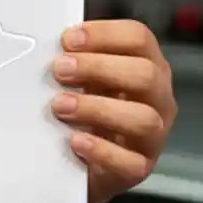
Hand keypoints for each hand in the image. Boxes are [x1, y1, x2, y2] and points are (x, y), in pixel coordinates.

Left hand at [50, 20, 176, 202]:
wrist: (80, 159)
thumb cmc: (84, 107)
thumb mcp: (83, 77)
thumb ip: (74, 59)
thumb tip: (45, 42)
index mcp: (146, 65)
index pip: (139, 38)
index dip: (104, 34)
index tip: (68, 39)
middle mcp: (157, 98)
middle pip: (146, 75)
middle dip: (99, 68)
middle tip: (59, 70)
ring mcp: (153, 135)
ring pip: (143, 119)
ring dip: (98, 108)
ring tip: (60, 105)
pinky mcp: (139, 167)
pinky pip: (130, 162)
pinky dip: (101, 150)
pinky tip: (75, 140)